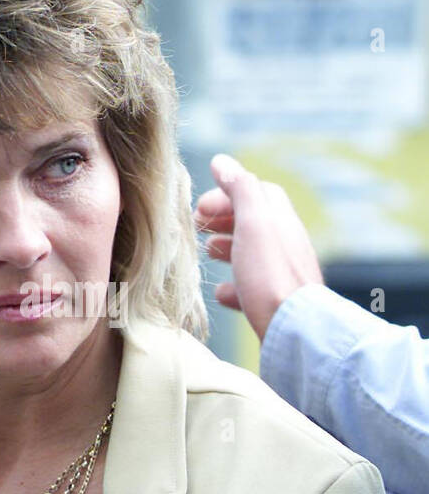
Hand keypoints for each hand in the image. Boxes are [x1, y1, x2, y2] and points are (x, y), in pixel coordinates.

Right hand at [194, 153, 323, 342]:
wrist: (295, 332)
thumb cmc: (270, 274)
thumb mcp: (253, 223)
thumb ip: (240, 189)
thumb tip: (223, 161)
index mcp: (280, 221)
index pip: (257, 192)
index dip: (228, 192)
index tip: (201, 205)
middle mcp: (286, 245)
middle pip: (254, 221)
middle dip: (225, 218)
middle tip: (198, 225)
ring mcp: (282, 275)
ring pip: (253, 252)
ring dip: (228, 247)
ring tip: (208, 252)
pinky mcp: (276, 303)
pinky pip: (253, 288)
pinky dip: (234, 285)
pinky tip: (222, 292)